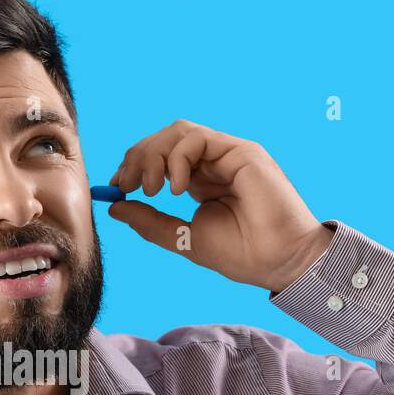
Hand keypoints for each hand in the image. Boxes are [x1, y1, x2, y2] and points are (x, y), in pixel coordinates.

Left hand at [105, 120, 334, 292]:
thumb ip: (150, 221)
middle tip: (125, 185)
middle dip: (138, 158)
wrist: (279, 262)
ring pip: (178, 132)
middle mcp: (214, 163)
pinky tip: (174, 188)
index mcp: (200, 181)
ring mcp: (229, 154)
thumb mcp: (183, 239)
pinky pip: (197, 138)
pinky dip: (177, 158)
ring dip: (154, 155)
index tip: (115, 187)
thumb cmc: (242, 254)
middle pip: (165, 139)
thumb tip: (114, 207)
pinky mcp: (242, 151)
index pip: (160, 158)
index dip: (134, 166)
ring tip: (150, 188)